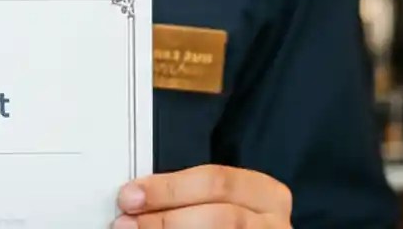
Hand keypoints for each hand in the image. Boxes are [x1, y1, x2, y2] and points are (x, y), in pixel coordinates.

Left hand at [113, 164, 291, 227]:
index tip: (131, 195)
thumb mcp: (218, 201)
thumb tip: (138, 196)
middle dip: (167, 218)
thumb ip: (189, 194)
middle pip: (220, 216)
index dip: (169, 188)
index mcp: (264, 193)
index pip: (216, 181)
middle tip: (127, 222)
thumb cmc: (230, 220)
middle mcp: (274, 222)